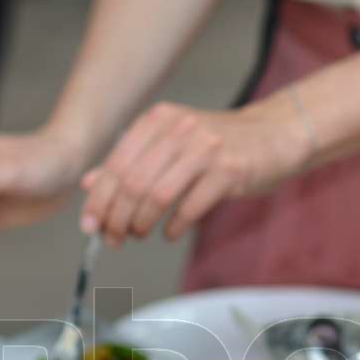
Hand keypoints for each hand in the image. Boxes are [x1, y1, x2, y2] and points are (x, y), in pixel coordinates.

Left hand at [79, 96, 310, 245]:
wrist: (273, 135)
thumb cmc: (215, 143)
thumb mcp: (168, 143)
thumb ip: (129, 161)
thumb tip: (87, 183)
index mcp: (157, 120)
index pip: (116, 164)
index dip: (98, 199)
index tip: (89, 225)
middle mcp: (178, 129)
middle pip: (133, 183)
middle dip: (116, 218)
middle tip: (113, 239)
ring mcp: (205, 148)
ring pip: (157, 196)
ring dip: (141, 224)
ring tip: (137, 235)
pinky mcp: (229, 170)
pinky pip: (190, 207)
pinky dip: (173, 226)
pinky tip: (168, 233)